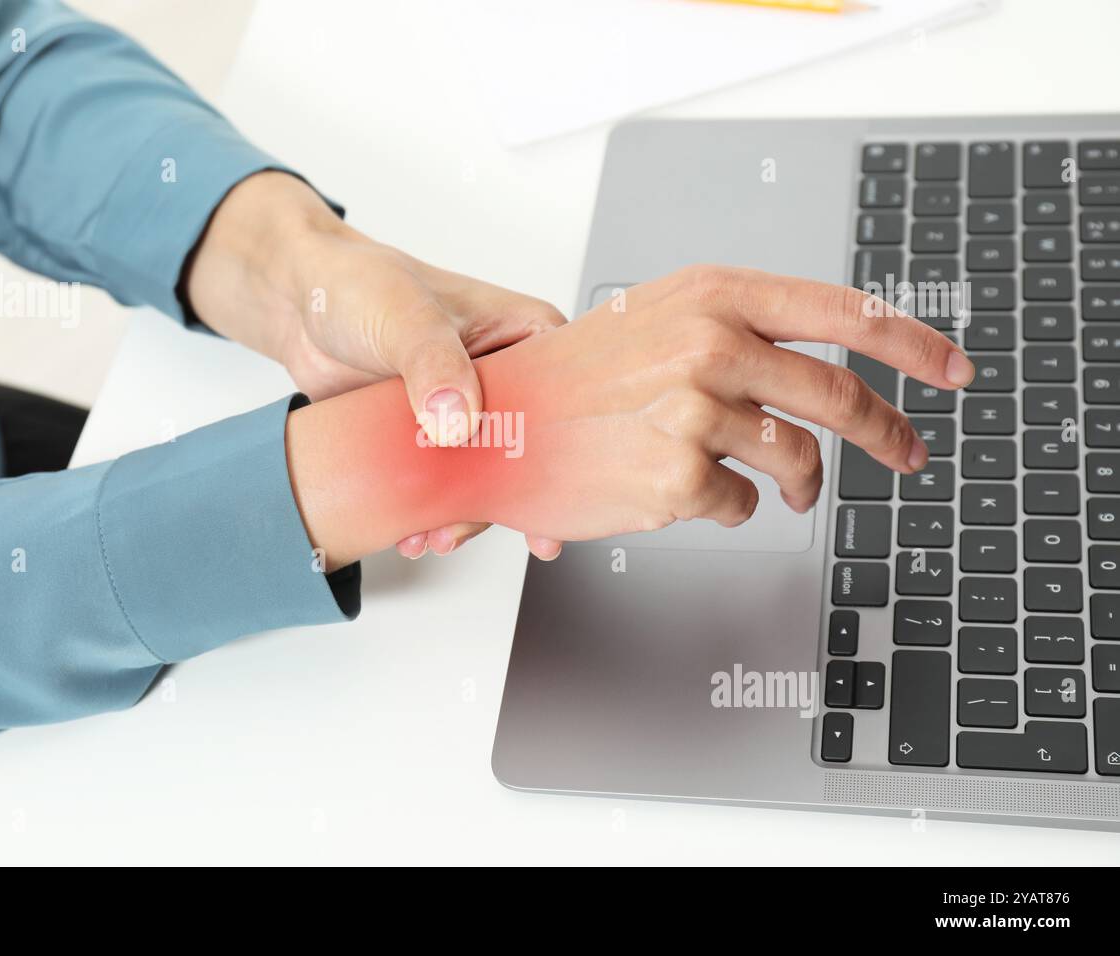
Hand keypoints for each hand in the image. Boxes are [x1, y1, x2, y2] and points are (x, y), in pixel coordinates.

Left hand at [185, 171, 565, 558]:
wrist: (300, 306)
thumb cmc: (358, 285)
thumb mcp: (404, 315)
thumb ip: (433, 363)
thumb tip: (457, 420)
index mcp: (526, 336)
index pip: (564, 401)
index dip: (560, 454)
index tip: (540, 502)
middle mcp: (507, 378)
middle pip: (529, 451)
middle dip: (507, 501)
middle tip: (475, 527)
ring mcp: (472, 413)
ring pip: (488, 478)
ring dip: (465, 515)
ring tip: (434, 536)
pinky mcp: (436, 438)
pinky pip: (447, 485)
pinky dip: (435, 512)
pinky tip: (416, 530)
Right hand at [466, 264, 974, 539]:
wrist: (488, 426)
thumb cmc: (568, 381)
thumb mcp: (656, 324)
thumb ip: (738, 332)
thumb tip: (822, 368)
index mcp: (710, 295)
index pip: (842, 311)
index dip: (913, 344)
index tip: (951, 370)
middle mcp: (707, 342)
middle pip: (839, 394)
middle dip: (887, 433)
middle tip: (907, 454)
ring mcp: (692, 410)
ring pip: (797, 460)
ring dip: (801, 484)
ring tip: (784, 492)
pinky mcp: (675, 476)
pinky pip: (741, 505)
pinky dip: (731, 508)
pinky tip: (692, 495)